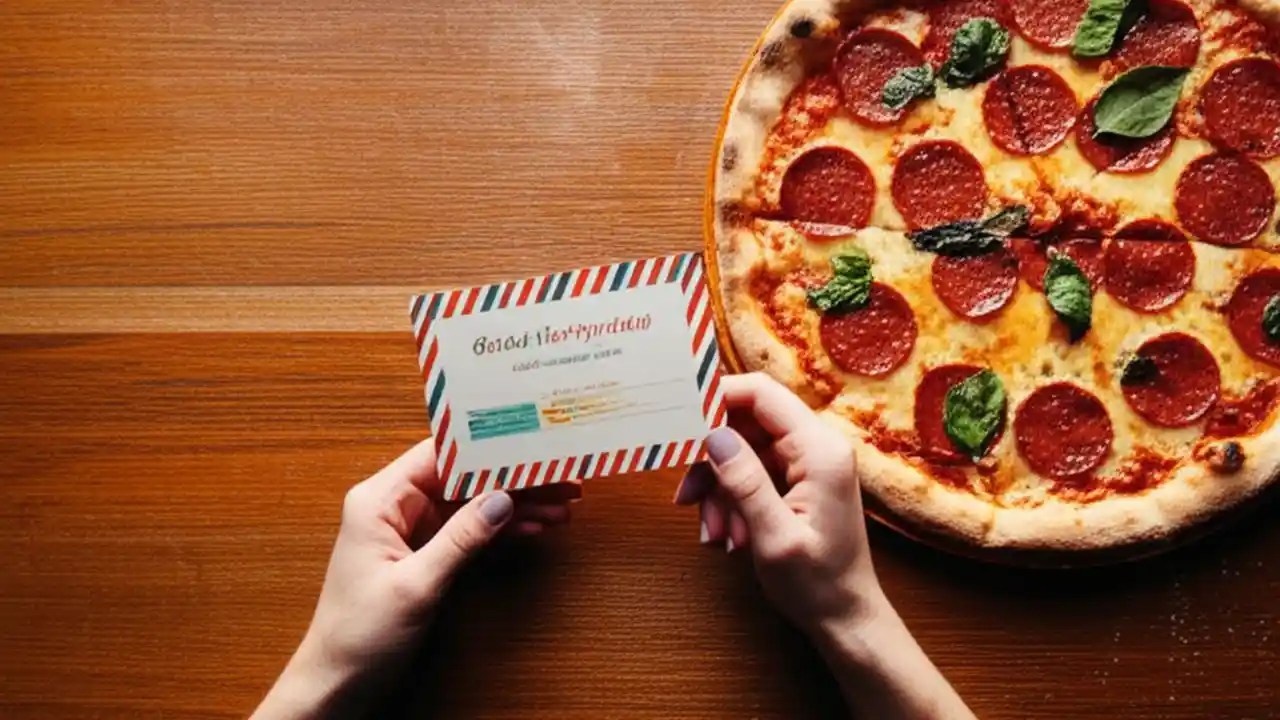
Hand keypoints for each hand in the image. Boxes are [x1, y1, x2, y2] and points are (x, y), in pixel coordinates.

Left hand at [252, 439, 577, 719]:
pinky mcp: (424, 553)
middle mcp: (394, 507)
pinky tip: (533, 526)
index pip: (441, 455)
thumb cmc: (357, 636)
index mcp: (379, 501)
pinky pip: (469, 529)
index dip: (489, 449)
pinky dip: (502, 528)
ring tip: (560, 504)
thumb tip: (502, 500)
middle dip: (513, 477)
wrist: (338, 684)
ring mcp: (411, 530)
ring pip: (472, 501)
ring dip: (515, 503)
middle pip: (464, 476)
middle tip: (562, 479)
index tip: (533, 448)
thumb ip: (460, 539)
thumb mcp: (415, 586)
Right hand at [674, 372, 881, 631]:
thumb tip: (712, 436)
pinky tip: (725, 535)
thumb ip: (744, 482)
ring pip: (743, 452)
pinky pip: (752, 474)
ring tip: (715, 532)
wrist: (846, 620)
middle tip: (688, 496)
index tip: (679, 418)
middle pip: (746, 424)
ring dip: (719, 489)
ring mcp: (808, 464)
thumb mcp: (774, 537)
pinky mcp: (799, 482)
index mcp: (820, 451)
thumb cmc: (819, 586)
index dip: (717, 397)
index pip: (762, 394)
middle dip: (712, 460)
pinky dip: (731, 501)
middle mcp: (817, 448)